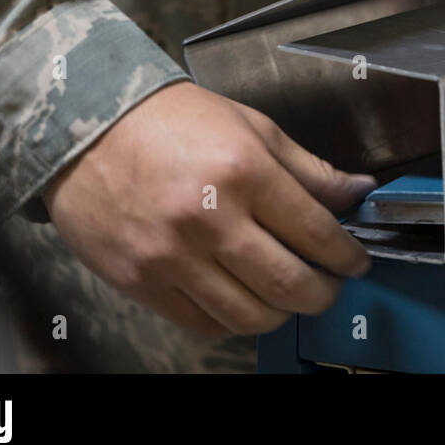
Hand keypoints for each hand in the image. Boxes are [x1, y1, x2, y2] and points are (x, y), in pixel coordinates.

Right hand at [43, 82, 376, 338]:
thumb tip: (356, 191)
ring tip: (286, 293)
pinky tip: (241, 298)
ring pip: (249, 315)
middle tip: (329, 285)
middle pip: (289, 284)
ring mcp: (171, 255)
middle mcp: (208, 218)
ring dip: (280, 312)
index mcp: (243, 171)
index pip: (316, 232)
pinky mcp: (141, 281)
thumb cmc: (171, 121)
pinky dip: (232, 319)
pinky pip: (203, 323)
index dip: (346, 255)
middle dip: (323, 293)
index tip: (355, 261)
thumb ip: (308, 168)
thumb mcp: (252, 128)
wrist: (88, 126)